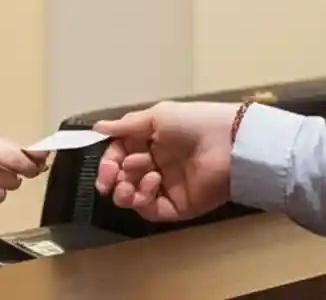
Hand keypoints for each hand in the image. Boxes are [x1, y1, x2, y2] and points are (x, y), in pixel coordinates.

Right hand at [93, 101, 237, 222]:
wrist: (228, 143)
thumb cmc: (193, 123)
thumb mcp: (157, 116)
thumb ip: (126, 126)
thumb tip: (98, 128)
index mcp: (150, 143)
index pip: (120, 156)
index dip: (109, 163)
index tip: (107, 168)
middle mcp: (156, 165)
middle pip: (123, 179)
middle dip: (113, 179)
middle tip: (111, 179)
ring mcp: (167, 188)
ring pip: (133, 197)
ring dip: (125, 191)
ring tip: (128, 184)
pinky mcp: (178, 207)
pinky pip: (152, 209)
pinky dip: (145, 198)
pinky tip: (154, 181)